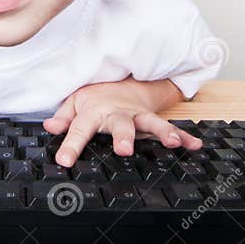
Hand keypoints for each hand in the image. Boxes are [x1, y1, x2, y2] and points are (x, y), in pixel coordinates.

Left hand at [43, 81, 202, 166]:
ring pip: (150, 124)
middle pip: (120, 125)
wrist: (122, 81)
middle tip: (124, 150)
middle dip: (123, 137)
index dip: (71, 146)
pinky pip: (170, 127)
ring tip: (171, 143)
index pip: (79, 130)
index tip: (64, 161)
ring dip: (161, 132)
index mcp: (94, 112)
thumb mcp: (74, 102)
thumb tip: (49, 127)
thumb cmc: (96, 96)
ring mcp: (137, 117)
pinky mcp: (152, 121)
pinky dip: (184, 136)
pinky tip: (195, 145)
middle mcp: (117, 115)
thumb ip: (63, 117)